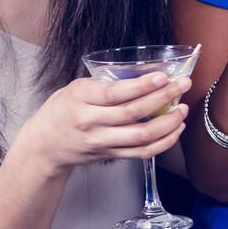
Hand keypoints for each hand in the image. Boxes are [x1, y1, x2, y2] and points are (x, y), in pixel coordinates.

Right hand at [18, 71, 191, 173]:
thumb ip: (104, 83)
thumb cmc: (62, 111)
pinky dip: (164, 142)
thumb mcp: (76, 89)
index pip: (115, 93)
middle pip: (134, 112)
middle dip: (164, 97)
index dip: (142, 85)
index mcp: (80, 99)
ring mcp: (101, 142)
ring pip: (142, 135)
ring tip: (183, 109)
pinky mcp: (110, 155)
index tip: (163, 76)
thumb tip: (145, 73)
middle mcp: (90, 122)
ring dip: (169, 122)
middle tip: (183, 84)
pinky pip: (142, 152)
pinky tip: (176, 130)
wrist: (44, 146)